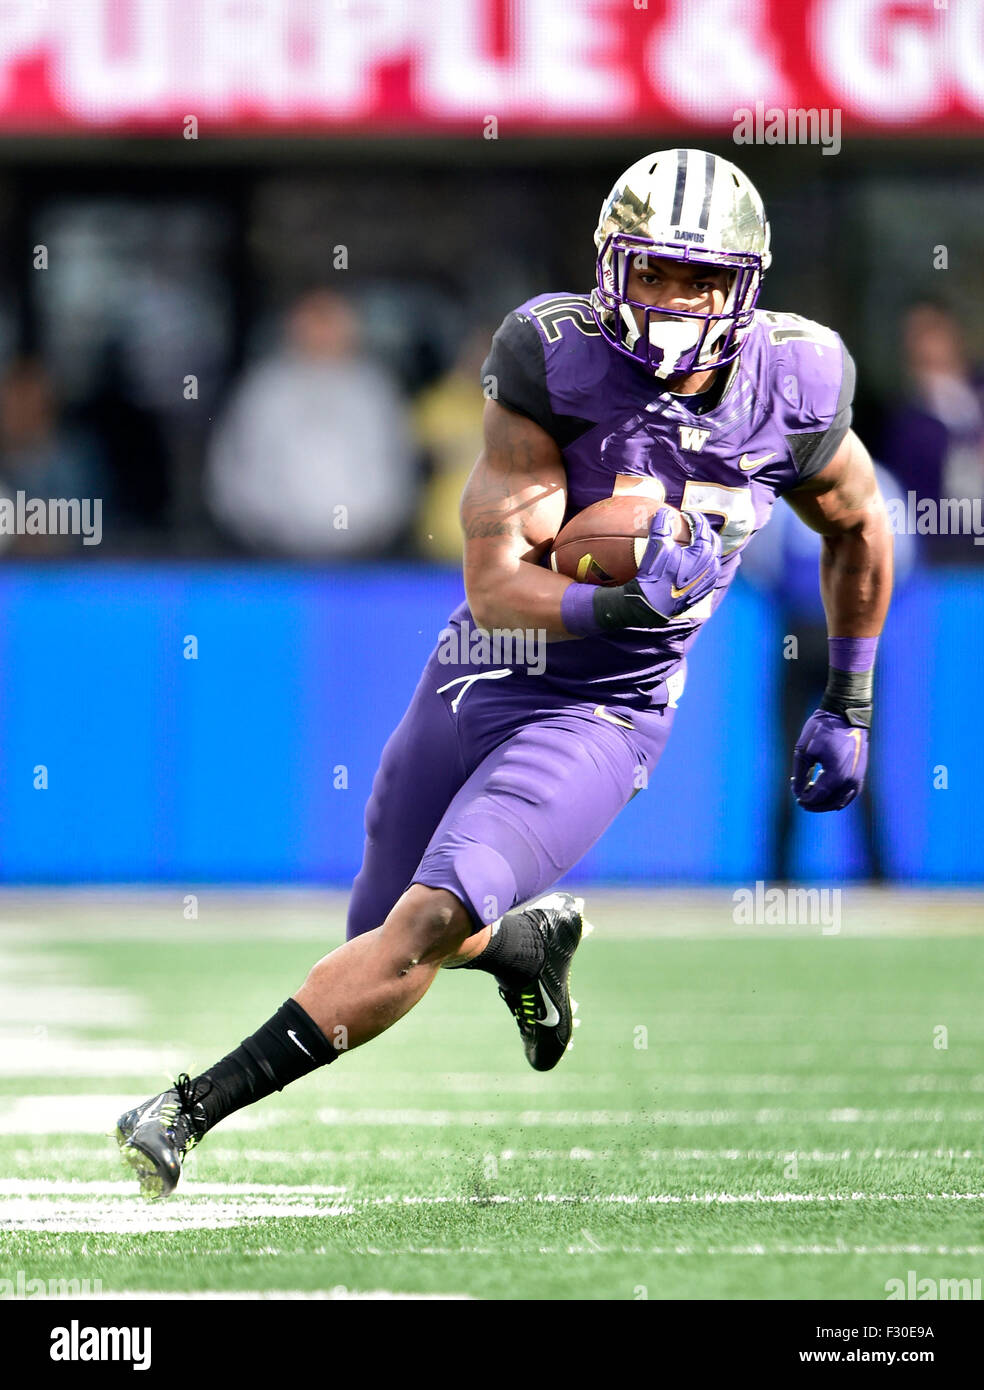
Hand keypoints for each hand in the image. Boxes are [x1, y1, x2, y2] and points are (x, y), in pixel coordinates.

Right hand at [622, 507, 721, 624]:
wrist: (654, 605)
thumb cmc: (657, 574)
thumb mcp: (657, 546)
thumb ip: (662, 525)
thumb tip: (664, 512)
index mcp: (704, 551)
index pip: (703, 527)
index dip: (694, 517)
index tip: (686, 514)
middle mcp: (712, 565)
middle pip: (713, 541)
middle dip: (704, 531)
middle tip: (693, 526)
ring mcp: (710, 579)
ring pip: (714, 557)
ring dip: (706, 547)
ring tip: (694, 544)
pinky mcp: (705, 590)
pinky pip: (709, 572)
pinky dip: (703, 563)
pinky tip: (692, 563)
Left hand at [791, 709, 868, 811]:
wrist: (846, 714)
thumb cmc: (822, 729)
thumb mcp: (803, 750)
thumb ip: (800, 773)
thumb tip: (798, 791)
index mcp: (836, 775)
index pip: (818, 796)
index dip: (805, 799)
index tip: (796, 795)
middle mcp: (850, 781)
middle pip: (830, 803)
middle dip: (814, 804)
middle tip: (801, 799)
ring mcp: (858, 778)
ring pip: (841, 801)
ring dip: (826, 802)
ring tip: (812, 794)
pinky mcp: (861, 773)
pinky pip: (851, 794)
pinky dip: (838, 797)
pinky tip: (827, 792)